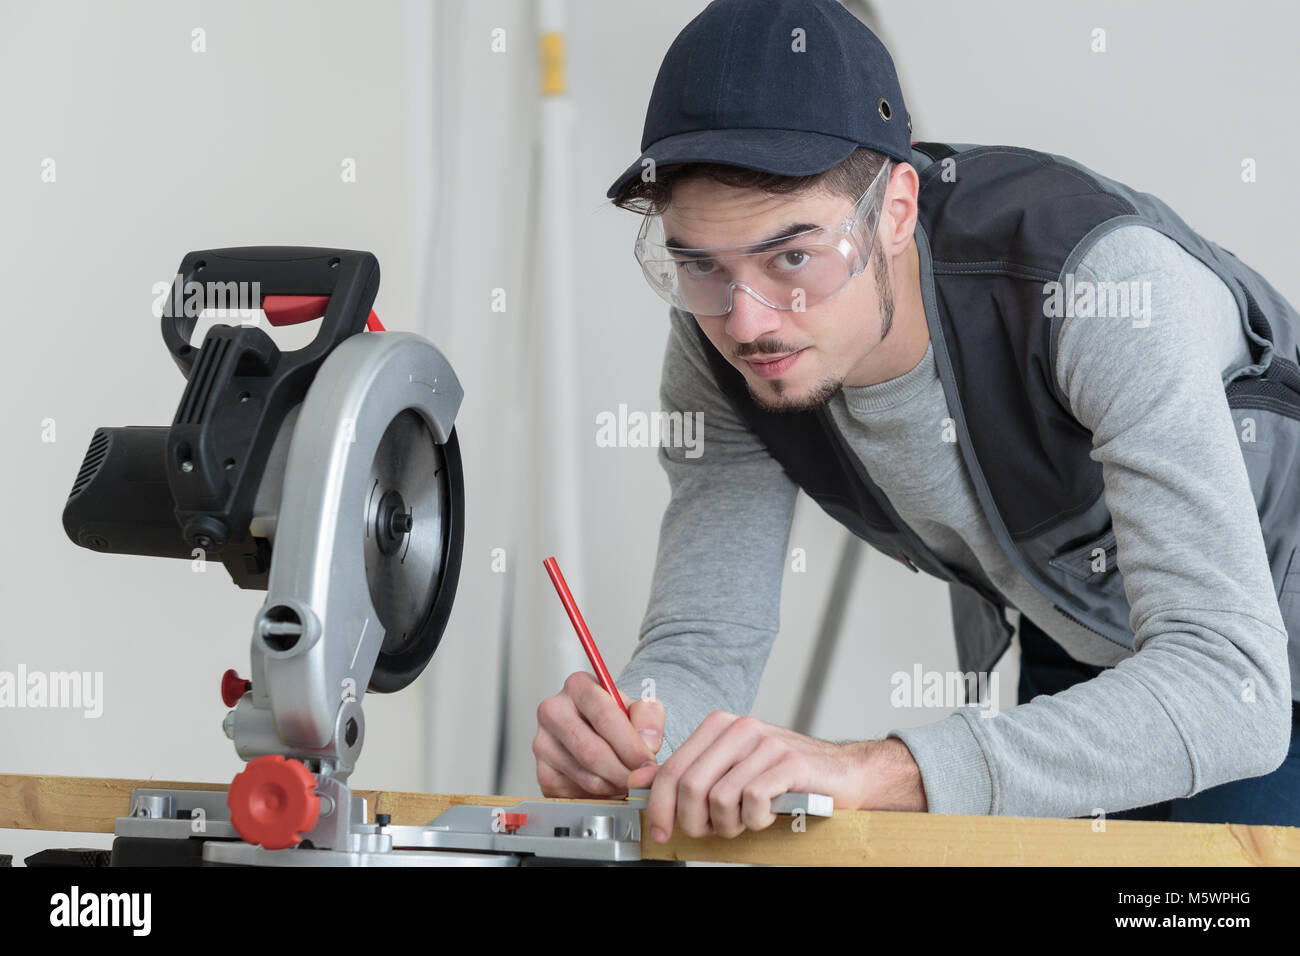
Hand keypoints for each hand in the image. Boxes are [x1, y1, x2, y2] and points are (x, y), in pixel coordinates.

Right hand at [534, 671, 665, 798]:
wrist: (595, 735)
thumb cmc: (614, 720)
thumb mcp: (637, 709)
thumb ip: (649, 718)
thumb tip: (647, 743)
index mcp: (578, 685)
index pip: (604, 716)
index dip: (630, 745)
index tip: (647, 763)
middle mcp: (553, 710)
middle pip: (592, 750)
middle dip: (623, 771)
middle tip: (642, 780)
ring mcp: (543, 742)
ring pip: (586, 775)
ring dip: (614, 785)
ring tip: (630, 782)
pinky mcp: (543, 772)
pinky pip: (577, 791)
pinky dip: (599, 794)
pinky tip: (610, 785)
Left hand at [627, 711, 925, 841]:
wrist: (843, 775)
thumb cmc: (784, 777)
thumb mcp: (730, 771)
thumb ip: (689, 773)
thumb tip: (642, 781)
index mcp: (720, 726)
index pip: (673, 768)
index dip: (659, 806)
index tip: (659, 830)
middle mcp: (740, 728)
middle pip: (690, 786)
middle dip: (694, 821)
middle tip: (710, 832)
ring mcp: (766, 743)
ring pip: (720, 798)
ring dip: (729, 824)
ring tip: (746, 822)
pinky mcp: (790, 762)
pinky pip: (753, 800)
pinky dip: (757, 819)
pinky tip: (768, 815)